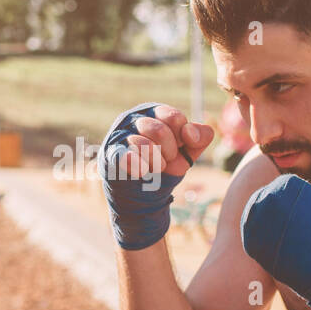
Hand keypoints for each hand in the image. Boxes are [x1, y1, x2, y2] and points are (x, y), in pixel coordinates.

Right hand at [99, 102, 214, 249]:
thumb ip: (200, 137)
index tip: (179, 148)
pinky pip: (123, 155)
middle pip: (159, 130)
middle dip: (169, 152)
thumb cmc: (164, 166)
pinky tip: (143, 172)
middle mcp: (135, 118)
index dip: (182, 138)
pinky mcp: (110, 154)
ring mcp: (120, 135)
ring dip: (155, 163)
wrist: (144, 196)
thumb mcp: (188, 152)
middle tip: (166, 161)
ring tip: (154, 169)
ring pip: (143, 144)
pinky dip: (136, 164)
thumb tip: (189, 132)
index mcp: (155, 113)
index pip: (174, 118)